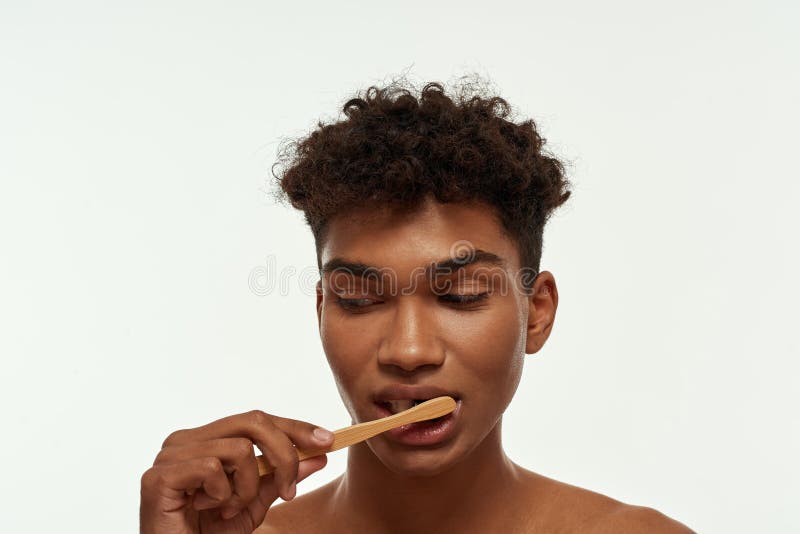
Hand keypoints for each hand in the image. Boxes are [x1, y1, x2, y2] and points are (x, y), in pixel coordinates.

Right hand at [140, 410, 333, 533]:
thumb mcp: (255, 503)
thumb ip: (281, 477)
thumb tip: (318, 455)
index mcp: (206, 439)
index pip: (257, 419)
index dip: (295, 427)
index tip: (327, 441)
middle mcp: (186, 439)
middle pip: (253, 421)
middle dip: (283, 454)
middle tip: (288, 492)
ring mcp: (170, 454)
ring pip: (239, 448)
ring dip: (247, 487)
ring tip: (230, 510)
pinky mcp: (160, 475)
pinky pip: (212, 467)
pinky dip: (222, 495)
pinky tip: (207, 510)